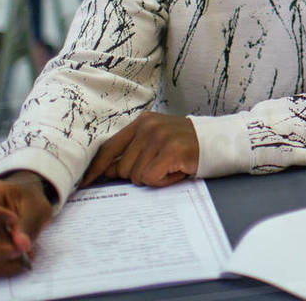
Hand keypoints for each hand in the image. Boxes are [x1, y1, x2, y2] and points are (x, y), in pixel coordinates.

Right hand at [0, 172, 51, 275]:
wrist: (24, 205)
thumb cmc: (26, 199)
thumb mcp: (34, 203)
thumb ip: (29, 220)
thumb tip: (21, 244)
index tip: (13, 219)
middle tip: (20, 250)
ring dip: (2, 262)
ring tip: (27, 256)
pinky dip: (4, 268)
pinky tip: (22, 263)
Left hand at [82, 112, 198, 188]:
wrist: (220, 141)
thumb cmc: (186, 145)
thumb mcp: (158, 141)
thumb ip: (133, 152)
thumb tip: (105, 171)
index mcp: (142, 122)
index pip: (109, 147)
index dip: (95, 168)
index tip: (85, 182)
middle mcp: (148, 126)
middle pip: (121, 168)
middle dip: (137, 175)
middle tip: (161, 167)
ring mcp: (159, 137)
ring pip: (135, 175)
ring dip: (153, 178)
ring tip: (171, 167)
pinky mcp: (170, 151)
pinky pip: (150, 178)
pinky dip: (163, 181)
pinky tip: (176, 171)